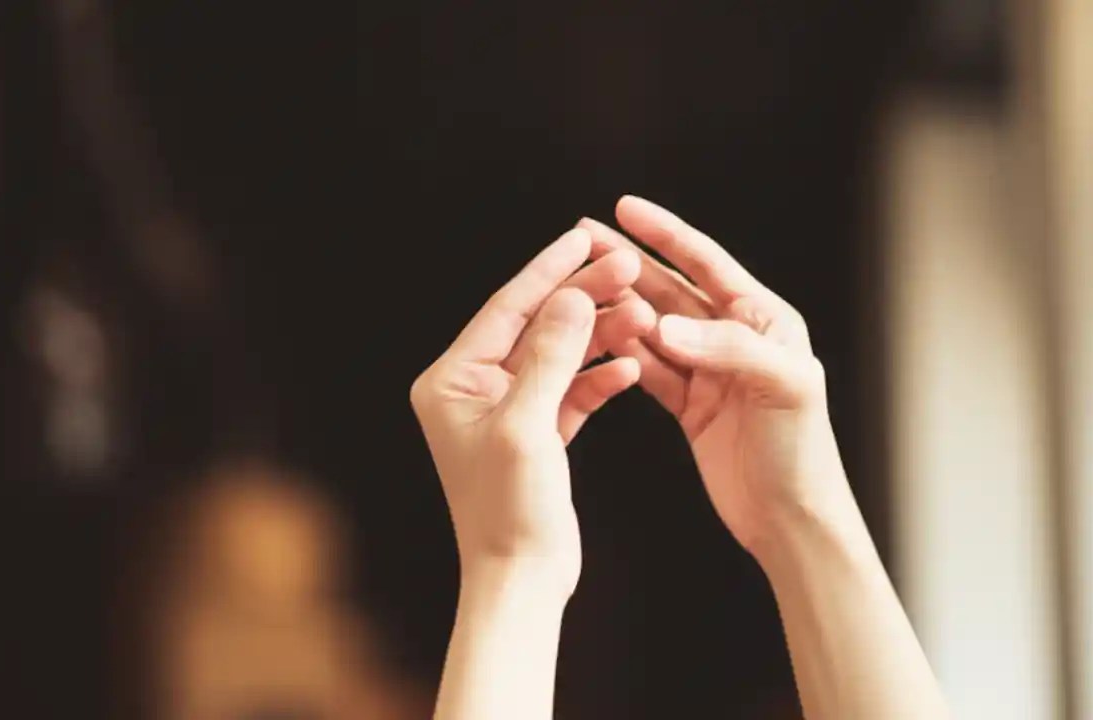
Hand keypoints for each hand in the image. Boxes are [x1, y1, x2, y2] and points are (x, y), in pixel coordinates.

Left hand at [410, 227, 653, 595]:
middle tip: (628, 269)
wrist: (521, 579)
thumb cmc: (508, 512)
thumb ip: (550, 357)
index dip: (548, 271)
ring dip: (599, 335)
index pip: (506, 308)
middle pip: (535, 326)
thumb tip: (572, 296)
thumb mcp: (526, 426)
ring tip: (641, 315)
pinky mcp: (538, 433)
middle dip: (583, 298)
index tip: (586, 237)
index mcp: (451, 381)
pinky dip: (601, 377)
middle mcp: (473, 389)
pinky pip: (572, 390)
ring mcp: (506, 410)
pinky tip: (632, 366)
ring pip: (559, 355)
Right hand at [580, 197, 858, 558]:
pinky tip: (596, 338)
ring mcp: (709, 372)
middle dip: (628, 262)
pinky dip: (622, 354)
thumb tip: (666, 324)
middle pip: (671, 289)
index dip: (666, 233)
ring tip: (579, 286)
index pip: (707, 263)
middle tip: (584, 238)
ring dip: (619, 306)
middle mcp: (735, 338)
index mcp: (764, 320)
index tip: (625, 209)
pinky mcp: (689, 406)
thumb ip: (727, 348)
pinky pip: (648, 369)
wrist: (791, 520)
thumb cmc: (802, 453)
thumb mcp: (782, 387)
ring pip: (653, 328)